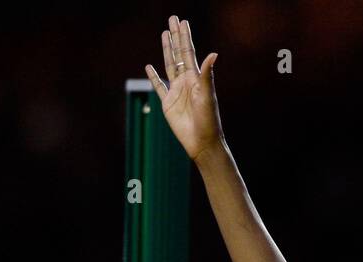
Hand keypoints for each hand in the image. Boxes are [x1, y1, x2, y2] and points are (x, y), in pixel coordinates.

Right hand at [146, 15, 221, 159]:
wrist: (202, 142)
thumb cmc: (208, 120)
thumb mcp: (207, 95)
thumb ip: (207, 75)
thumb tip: (213, 54)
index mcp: (196, 78)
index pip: (188, 52)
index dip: (185, 36)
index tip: (182, 21)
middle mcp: (186, 82)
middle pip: (178, 54)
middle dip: (175, 37)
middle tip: (172, 19)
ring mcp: (177, 91)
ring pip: (169, 65)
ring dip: (166, 50)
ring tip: (164, 34)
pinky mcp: (168, 103)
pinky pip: (159, 86)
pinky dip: (153, 77)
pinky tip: (149, 67)